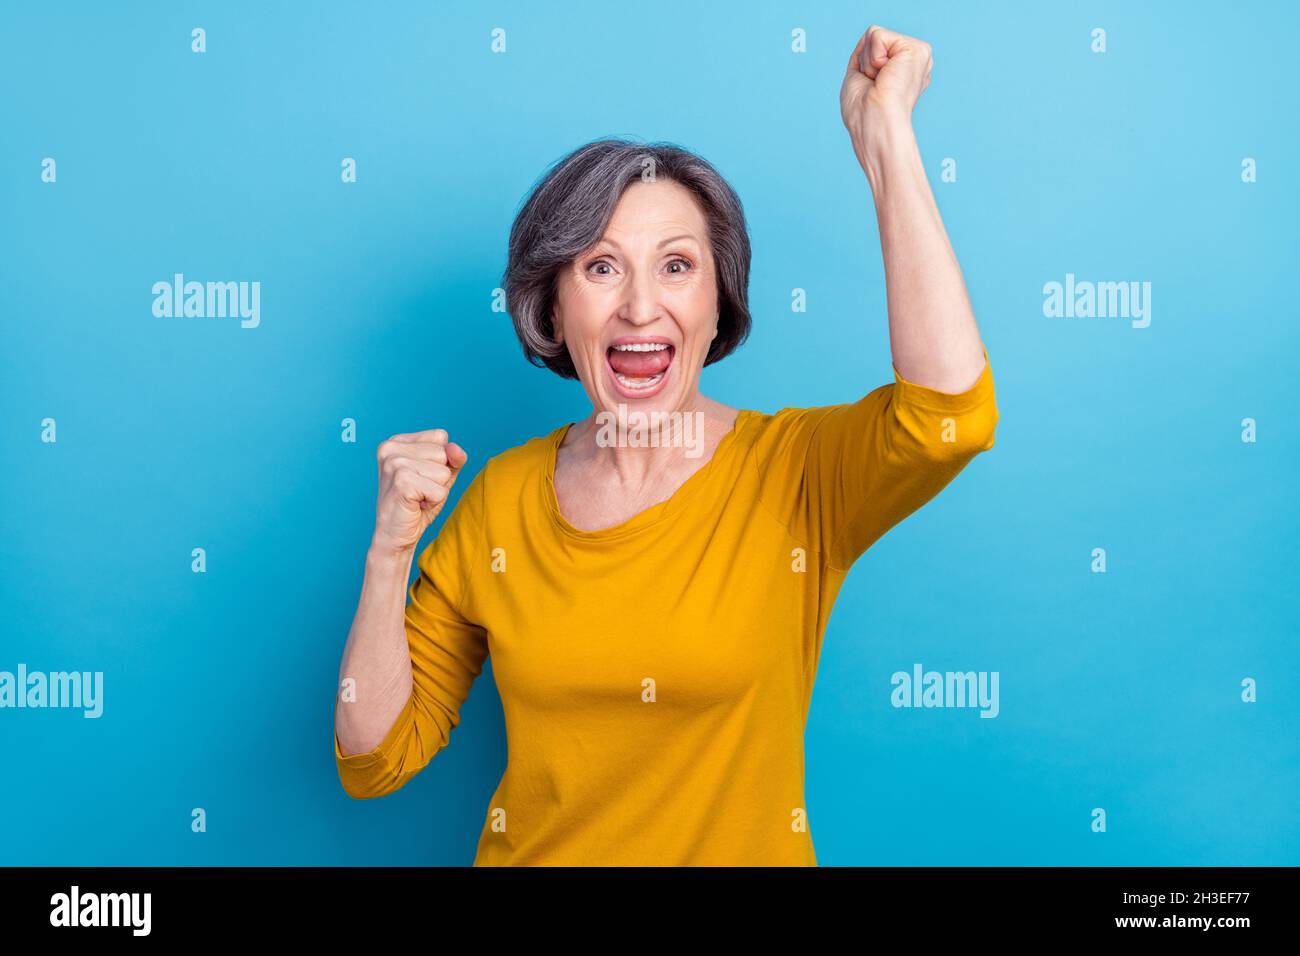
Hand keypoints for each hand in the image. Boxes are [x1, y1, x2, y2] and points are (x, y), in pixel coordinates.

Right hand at [371, 428, 467, 554]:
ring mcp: (394, 464)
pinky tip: (416, 505)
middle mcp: (391, 448)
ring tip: (417, 498)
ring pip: (443, 472)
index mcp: (397, 441)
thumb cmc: (417, 503)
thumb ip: (453, 458)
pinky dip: (434, 501)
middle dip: (438, 477)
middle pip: (443, 453)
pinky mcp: (401, 482)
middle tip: (419, 490)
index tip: (422, 476)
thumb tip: (455, 448)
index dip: (441, 461)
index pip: (441, 437)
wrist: (396, 535)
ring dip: (436, 490)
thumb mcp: (441, 475)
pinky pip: (440, 490)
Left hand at [840, 25, 932, 139]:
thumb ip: (866, 54)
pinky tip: (885, 76)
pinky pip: (877, 35)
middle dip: (864, 63)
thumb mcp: (859, 78)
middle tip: (876, 87)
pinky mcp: (918, 49)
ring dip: (868, 62)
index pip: (872, 48)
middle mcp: (915, 62)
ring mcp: (919, 55)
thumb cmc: (864, 114)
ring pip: (874, 35)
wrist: (874, 126)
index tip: (873, 90)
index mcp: (904, 70)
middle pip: (872, 39)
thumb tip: (872, 33)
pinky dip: (872, 58)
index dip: (862, 68)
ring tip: (881, 82)